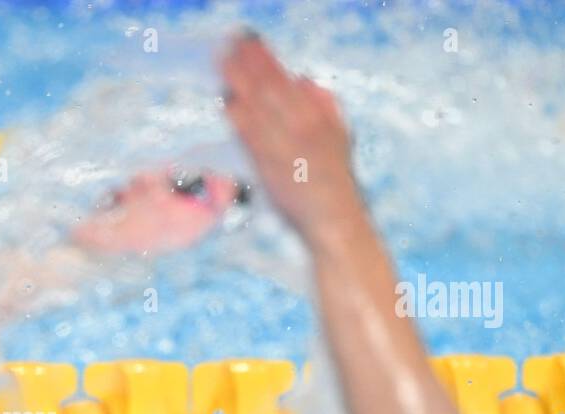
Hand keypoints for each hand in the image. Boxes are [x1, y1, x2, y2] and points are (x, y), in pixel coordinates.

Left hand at [219, 34, 364, 248]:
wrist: (334, 219)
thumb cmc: (334, 181)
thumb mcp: (339, 136)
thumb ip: (326, 106)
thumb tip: (304, 79)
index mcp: (318, 117)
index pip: (288, 82)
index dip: (268, 61)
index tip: (252, 42)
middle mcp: (303, 127)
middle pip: (272, 88)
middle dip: (251, 64)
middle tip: (232, 44)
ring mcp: (286, 147)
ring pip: (261, 109)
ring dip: (241, 84)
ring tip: (224, 63)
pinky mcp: (272, 168)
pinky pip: (254, 139)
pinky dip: (241, 120)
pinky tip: (228, 103)